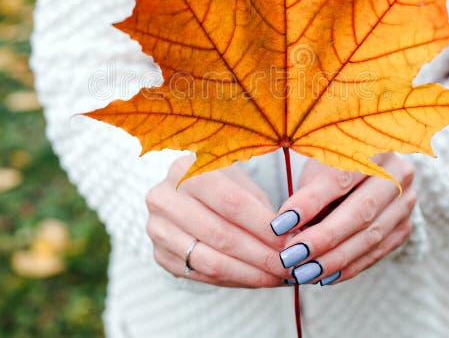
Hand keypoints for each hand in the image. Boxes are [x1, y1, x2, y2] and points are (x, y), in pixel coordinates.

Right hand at [145, 155, 286, 287]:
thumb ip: (261, 208)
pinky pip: (202, 275)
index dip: (263, 225)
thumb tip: (291, 238)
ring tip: (277, 276)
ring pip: (211, 261)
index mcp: (186, 169)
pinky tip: (256, 279)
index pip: (231, 202)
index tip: (290, 240)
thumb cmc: (220, 186)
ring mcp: (158, 228)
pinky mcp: (159, 254)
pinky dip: (235, 280)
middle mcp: (164, 198)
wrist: (182, 195)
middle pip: (222, 235)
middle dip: (261, 255)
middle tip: (289, 264)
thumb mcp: (240, 183)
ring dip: (250, 273)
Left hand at [270, 153, 415, 285]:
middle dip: (322, 239)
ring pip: (371, 236)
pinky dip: (350, 266)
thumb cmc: (332, 162)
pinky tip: (325, 276)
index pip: (339, 178)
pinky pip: (378, 252)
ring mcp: (407, 200)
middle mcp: (398, 172)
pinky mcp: (405, 225)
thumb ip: (308, 193)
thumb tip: (288, 231)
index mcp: (373, 144)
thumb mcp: (317, 165)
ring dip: (334, 259)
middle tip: (291, 256)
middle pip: (361, 211)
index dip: (309, 204)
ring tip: (303, 272)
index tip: (279, 225)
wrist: (368, 167)